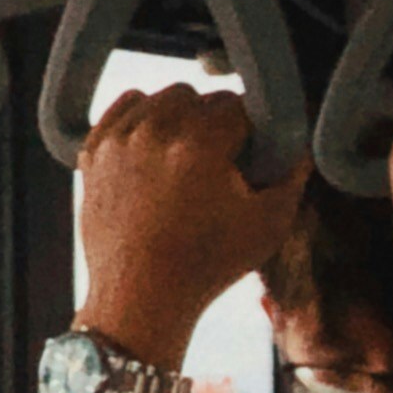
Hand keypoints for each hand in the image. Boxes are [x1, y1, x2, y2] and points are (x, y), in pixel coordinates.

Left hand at [75, 84, 301, 366]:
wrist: (140, 295)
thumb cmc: (208, 264)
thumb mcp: (269, 222)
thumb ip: (293, 173)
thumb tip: (299, 143)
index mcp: (199, 146)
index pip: (236, 104)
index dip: (252, 125)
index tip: (252, 147)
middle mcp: (154, 134)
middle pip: (195, 96)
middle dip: (213, 118)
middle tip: (221, 152)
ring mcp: (118, 141)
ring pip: (158, 99)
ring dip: (178, 115)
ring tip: (188, 150)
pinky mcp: (93, 153)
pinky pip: (122, 109)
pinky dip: (141, 116)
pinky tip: (155, 140)